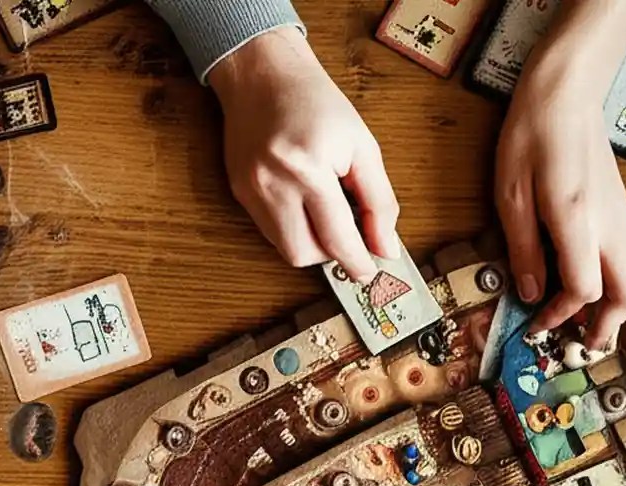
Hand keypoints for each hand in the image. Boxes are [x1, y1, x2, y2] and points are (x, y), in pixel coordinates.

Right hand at [210, 27, 400, 282]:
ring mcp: (250, 190)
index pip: (336, 237)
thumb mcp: (362, 146)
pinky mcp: (239, 192)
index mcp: (307, 168)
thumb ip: (379, 201)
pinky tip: (304, 203)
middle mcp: (272, 184)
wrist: (264, 74)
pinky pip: (269, 230)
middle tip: (350, 238)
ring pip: (284, 248)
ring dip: (311, 244)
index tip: (370, 271)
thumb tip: (386, 247)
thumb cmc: (317, 103)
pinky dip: (292, 228)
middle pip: (303, 254)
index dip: (357, 261)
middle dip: (331, 255)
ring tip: (327, 215)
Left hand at [494, 5, 625, 349]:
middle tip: (579, 345)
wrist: (566, 96)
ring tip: (598, 328)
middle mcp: (609, 227)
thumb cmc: (531, 138)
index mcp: (577, 222)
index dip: (562, 315)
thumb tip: (532, 294)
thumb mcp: (511, 195)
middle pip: (623, 295)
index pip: (583, 290)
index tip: (537, 324)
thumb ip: (523, 249)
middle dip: (604, 327)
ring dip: (622, 311)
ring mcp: (624, 219)